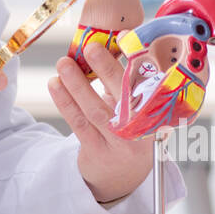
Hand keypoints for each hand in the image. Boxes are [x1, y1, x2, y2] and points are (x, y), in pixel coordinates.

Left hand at [48, 42, 154, 203]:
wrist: (122, 176)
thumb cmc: (129, 128)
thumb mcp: (136, 104)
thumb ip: (127, 76)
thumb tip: (115, 38)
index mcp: (159, 112)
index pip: (151, 83)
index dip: (139, 60)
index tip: (125, 39)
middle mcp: (143, 129)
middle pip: (125, 97)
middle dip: (107, 69)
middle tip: (91, 47)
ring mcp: (121, 144)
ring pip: (96, 111)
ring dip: (78, 85)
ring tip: (64, 63)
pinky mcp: (98, 153)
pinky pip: (79, 124)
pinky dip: (65, 102)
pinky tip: (55, 85)